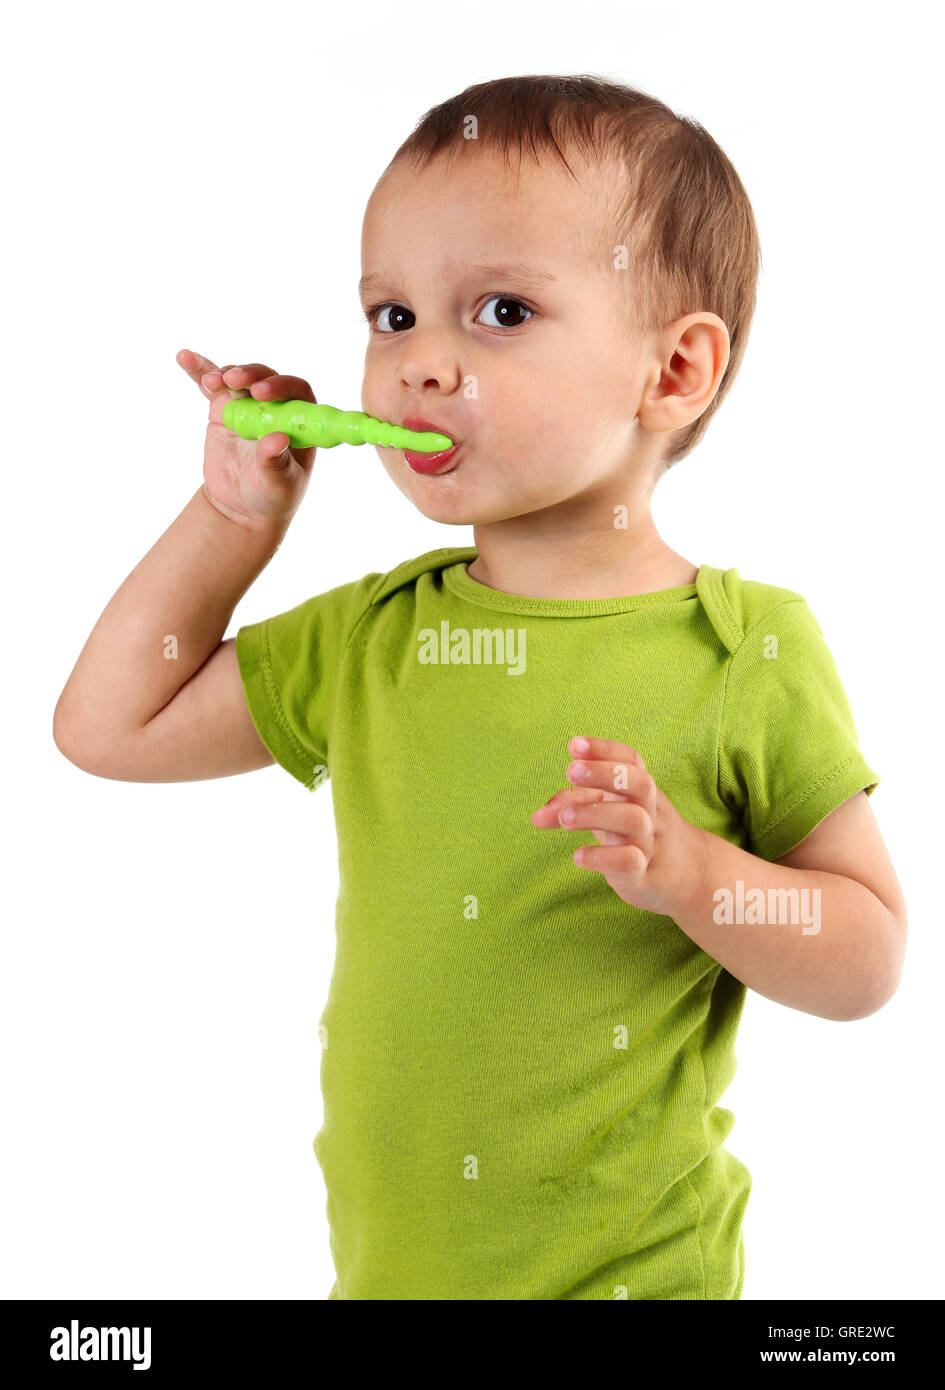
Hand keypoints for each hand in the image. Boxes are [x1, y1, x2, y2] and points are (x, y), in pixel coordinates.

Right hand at [176, 349, 317, 530]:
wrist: (241, 504)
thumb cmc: (271, 495)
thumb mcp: (278, 484)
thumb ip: (277, 463)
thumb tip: (278, 439)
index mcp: (299, 421)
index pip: (297, 392)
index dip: (281, 386)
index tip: (262, 392)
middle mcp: (276, 406)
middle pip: (266, 378)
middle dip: (251, 375)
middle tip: (236, 381)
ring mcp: (248, 405)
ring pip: (239, 379)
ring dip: (226, 374)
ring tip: (213, 382)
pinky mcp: (223, 409)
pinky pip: (211, 387)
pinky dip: (199, 371)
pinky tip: (185, 357)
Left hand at [530, 736, 705, 914]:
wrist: (692, 877)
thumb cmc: (640, 836)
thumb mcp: (611, 814)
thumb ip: (575, 807)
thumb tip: (536, 816)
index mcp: (641, 791)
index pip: (630, 760)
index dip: (604, 750)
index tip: (574, 745)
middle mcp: (650, 811)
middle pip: (639, 782)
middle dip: (604, 773)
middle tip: (570, 772)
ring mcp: (650, 842)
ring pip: (632, 819)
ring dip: (594, 813)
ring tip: (564, 819)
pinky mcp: (646, 874)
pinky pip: (629, 861)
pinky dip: (602, 857)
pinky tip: (578, 856)